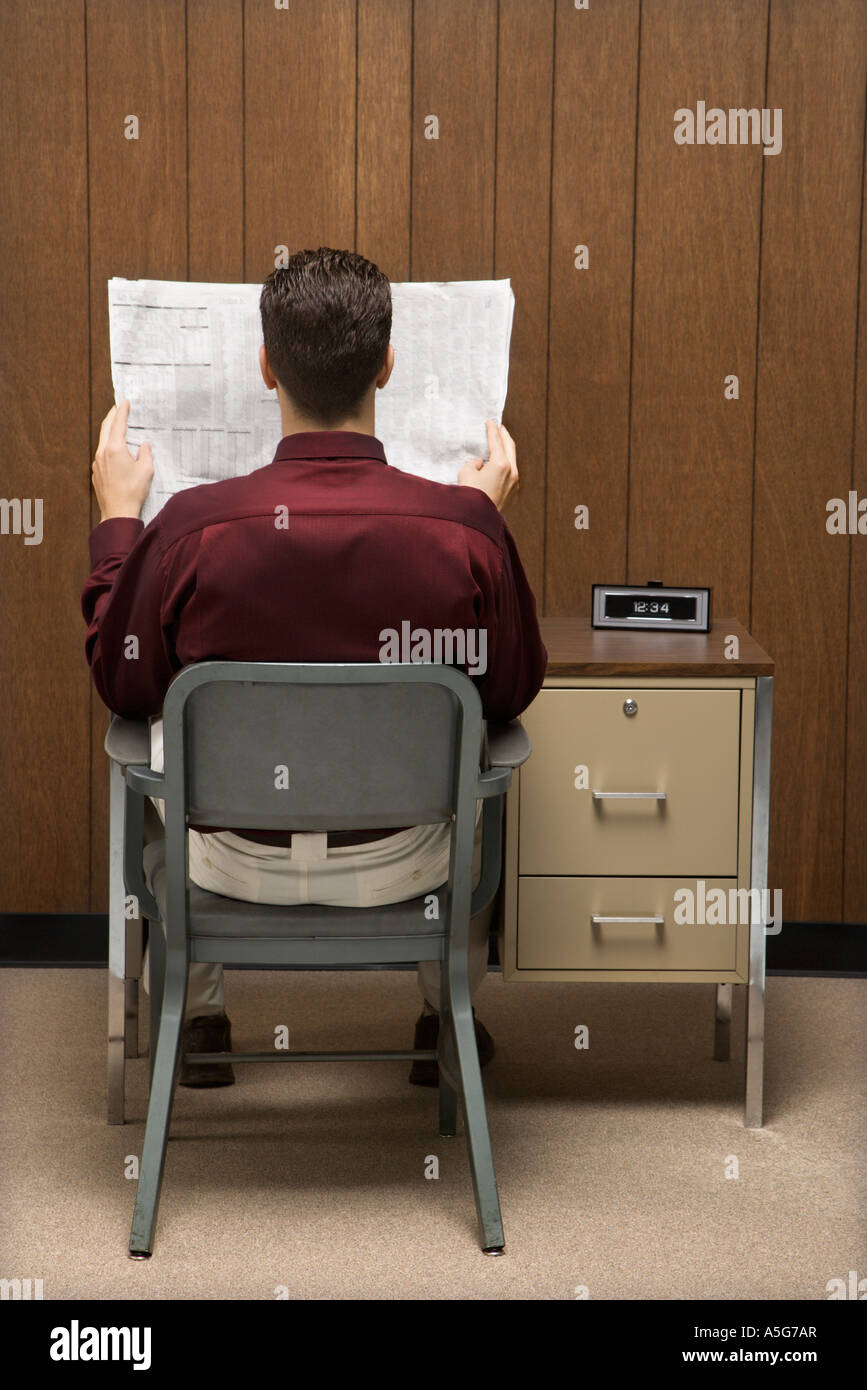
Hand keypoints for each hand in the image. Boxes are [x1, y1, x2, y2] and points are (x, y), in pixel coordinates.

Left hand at [91, 400, 153, 521]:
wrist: (117, 512)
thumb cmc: (133, 492)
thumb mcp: (146, 471)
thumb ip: (146, 454)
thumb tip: (144, 446)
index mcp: (115, 449)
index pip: (118, 424)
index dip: (122, 411)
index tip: (124, 402)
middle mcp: (103, 452)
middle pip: (106, 428)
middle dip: (112, 416)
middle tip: (118, 408)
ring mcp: (97, 462)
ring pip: (102, 440)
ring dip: (109, 431)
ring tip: (117, 426)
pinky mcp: (96, 472)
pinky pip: (102, 453)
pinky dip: (108, 445)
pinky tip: (115, 449)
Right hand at [457, 420, 517, 510]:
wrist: (477, 520)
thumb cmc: (469, 496)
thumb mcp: (466, 472)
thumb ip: (474, 463)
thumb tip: (481, 463)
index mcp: (501, 464)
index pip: (496, 441)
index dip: (492, 430)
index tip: (490, 422)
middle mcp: (512, 472)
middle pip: (510, 446)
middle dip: (504, 435)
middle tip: (499, 427)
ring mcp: (515, 482)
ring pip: (512, 459)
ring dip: (506, 449)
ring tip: (500, 443)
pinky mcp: (513, 491)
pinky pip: (511, 471)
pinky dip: (506, 462)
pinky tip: (499, 462)